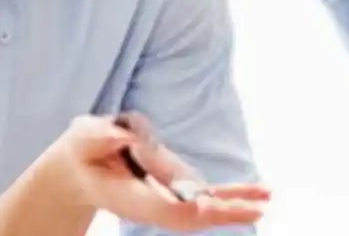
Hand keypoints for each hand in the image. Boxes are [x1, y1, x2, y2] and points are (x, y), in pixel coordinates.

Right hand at [44, 115, 268, 231]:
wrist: (84, 170)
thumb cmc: (83, 151)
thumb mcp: (84, 137)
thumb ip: (100, 136)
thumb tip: (123, 133)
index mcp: (130, 196)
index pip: (161, 209)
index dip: (183, 207)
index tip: (203, 204)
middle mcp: (154, 204)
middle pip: (192, 216)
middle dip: (222, 213)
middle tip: (254, 209)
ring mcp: (169, 198)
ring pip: (207, 208)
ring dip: (236, 205)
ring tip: (265, 200)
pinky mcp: (179, 188)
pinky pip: (211, 196)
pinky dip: (235, 195)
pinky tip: (260, 195)